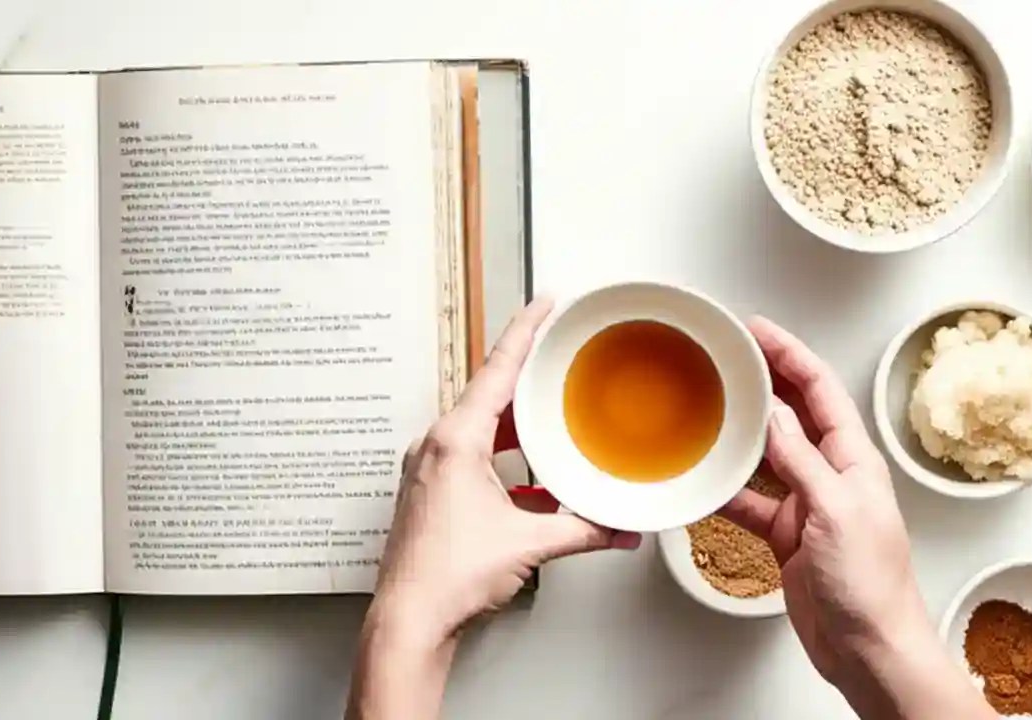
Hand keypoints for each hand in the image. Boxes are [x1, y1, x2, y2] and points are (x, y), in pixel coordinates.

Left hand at [374, 298, 640, 640]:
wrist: (408, 620)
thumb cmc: (448, 577)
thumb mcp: (531, 544)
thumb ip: (586, 531)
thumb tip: (623, 528)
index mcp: (456, 440)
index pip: (497, 370)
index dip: (525, 331)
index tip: (545, 302)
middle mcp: (436, 445)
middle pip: (490, 395)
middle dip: (528, 379)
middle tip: (559, 358)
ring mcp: (429, 468)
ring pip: (481, 427)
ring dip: (517, 424)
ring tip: (553, 419)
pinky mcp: (430, 491)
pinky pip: (472, 455)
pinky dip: (505, 458)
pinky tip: (532, 481)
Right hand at [721, 317, 993, 719]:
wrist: (869, 650)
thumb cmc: (870, 587)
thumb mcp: (835, 510)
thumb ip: (802, 460)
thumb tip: (776, 413)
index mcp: (854, 460)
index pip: (820, 390)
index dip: (790, 354)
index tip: (757, 330)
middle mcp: (833, 475)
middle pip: (795, 412)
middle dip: (765, 378)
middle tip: (728, 353)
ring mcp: (809, 505)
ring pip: (769, 453)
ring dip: (742, 428)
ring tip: (711, 403)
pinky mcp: (789, 536)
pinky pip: (751, 501)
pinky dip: (727, 489)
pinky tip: (705, 480)